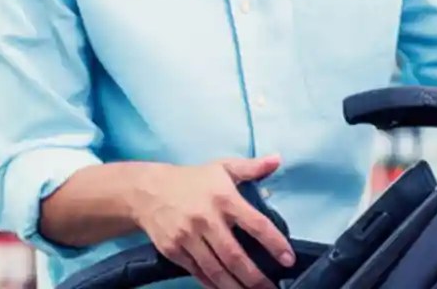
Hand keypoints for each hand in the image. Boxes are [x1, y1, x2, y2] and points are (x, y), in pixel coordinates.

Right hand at [130, 156, 293, 288]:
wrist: (148, 191)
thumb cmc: (193, 180)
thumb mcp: (223, 167)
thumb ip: (252, 167)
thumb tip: (277, 160)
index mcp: (224, 198)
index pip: (255, 224)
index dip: (274, 243)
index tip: (289, 259)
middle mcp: (206, 219)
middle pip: (234, 255)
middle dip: (254, 277)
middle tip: (271, 288)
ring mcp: (188, 237)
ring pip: (215, 269)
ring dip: (235, 286)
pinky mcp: (174, 250)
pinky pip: (198, 272)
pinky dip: (213, 284)